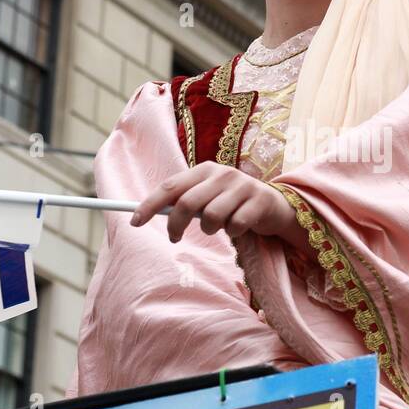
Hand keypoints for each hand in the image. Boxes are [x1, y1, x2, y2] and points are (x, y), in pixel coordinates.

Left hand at [129, 161, 298, 243]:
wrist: (273, 204)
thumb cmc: (231, 203)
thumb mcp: (207, 196)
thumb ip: (183, 200)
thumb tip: (145, 213)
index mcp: (205, 169)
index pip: (170, 186)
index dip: (150, 204)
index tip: (135, 222)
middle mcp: (223, 173)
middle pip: (188, 202)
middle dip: (176, 225)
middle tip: (174, 238)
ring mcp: (243, 186)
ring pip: (212, 217)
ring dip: (210, 229)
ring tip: (217, 228)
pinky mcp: (260, 201)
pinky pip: (236, 226)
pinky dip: (233, 232)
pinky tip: (239, 228)